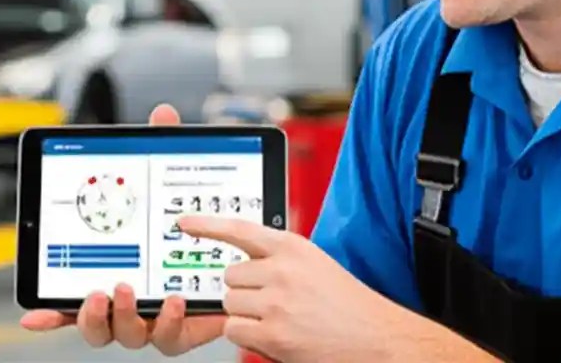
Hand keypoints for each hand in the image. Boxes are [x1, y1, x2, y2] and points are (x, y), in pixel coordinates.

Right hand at [19, 104, 226, 355]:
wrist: (245, 250)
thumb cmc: (198, 218)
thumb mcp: (174, 182)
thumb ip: (163, 151)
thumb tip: (162, 116)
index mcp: (115, 274)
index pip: (76, 299)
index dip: (51, 313)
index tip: (31, 314)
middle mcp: (130, 302)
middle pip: (98, 324)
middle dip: (91, 312)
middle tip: (99, 289)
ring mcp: (156, 317)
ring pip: (129, 334)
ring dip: (123, 316)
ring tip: (129, 290)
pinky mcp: (187, 324)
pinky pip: (170, 338)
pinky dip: (166, 326)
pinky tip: (169, 306)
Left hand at [179, 216, 496, 362]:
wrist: (377, 337)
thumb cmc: (347, 304)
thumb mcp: (315, 264)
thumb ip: (280, 259)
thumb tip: (243, 265)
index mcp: (293, 246)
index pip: (240, 229)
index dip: (207, 225)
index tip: (182, 223)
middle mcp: (282, 269)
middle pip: (229, 275)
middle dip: (241, 291)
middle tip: (269, 302)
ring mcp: (276, 301)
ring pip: (229, 303)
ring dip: (245, 315)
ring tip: (279, 320)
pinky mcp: (274, 332)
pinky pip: (234, 330)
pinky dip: (247, 336)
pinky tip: (275, 336)